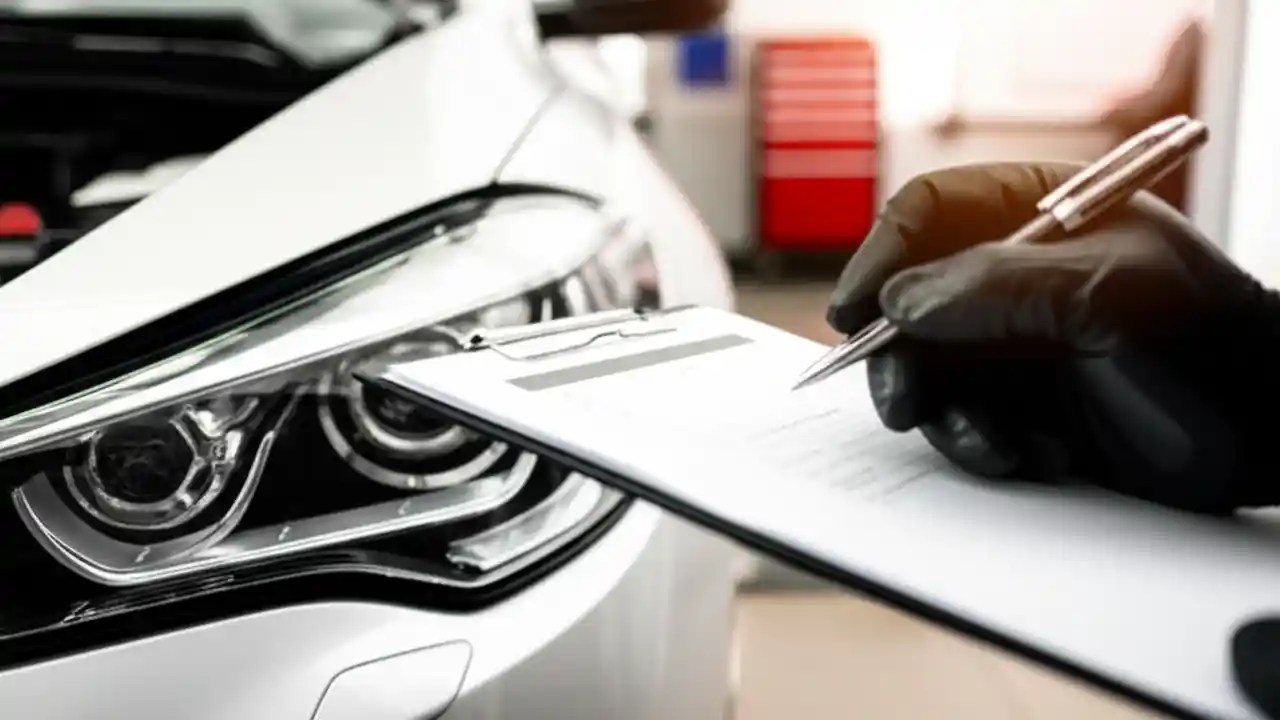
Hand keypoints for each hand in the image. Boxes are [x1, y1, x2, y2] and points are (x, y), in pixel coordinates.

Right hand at [828, 163, 1278, 512]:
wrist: (1265, 434)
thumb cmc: (1206, 341)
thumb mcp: (1104, 295)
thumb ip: (992, 286)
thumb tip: (897, 305)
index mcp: (1036, 212)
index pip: (927, 213)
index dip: (881, 256)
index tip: (856, 313)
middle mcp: (1011, 272)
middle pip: (909, 300)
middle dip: (902, 358)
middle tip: (905, 404)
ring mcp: (1013, 340)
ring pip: (928, 370)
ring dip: (948, 416)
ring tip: (996, 444)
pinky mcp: (1020, 404)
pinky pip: (962, 420)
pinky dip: (984, 445)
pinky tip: (1038, 456)